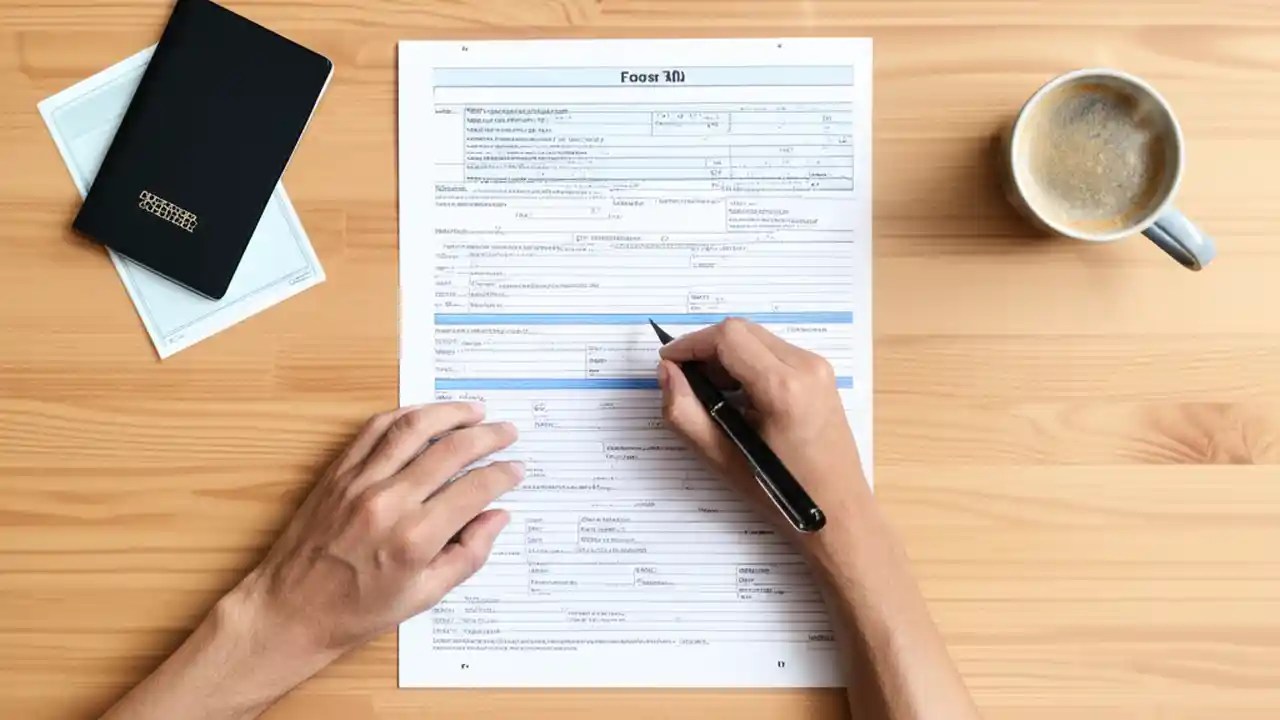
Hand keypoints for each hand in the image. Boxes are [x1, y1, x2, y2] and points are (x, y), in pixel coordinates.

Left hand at [234, 402, 521, 660]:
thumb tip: (497, 517)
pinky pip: (375, 430)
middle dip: (487, 436)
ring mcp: (359, 482)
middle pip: (451, 450)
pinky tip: (425, 415)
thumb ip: (468, 554)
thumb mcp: (424, 596)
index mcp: (415, 539)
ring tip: (474, 410)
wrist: (288, 611)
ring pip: (413, 428)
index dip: (503, 475)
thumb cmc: (355, 611)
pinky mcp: (338, 473)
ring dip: (449, 413)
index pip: (474, 490)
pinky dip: (405, 416)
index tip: (516, 470)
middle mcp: (388, 502)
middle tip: (507, 432)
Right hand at [656, 318, 868, 549]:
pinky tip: (738, 397)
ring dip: (727, 356)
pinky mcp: (822, 376)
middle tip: (687, 380)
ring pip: (758, 338)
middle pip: (742, 330)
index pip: (727, 337)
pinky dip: (748, 363)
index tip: (669, 363)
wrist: (839, 513)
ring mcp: (819, 369)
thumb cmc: (783, 493)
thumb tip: (667, 372)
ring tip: (712, 394)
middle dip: (707, 348)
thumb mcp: (722, 457)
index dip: (690, 344)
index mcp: (784, 388)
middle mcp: (806, 367)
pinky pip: (774, 352)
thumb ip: (684, 412)